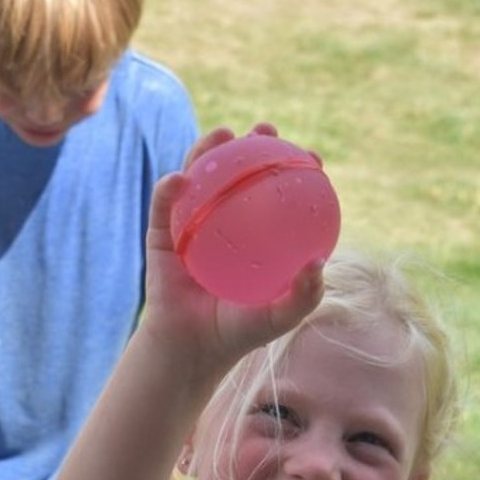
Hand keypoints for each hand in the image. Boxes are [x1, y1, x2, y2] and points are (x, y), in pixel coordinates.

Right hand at [140, 123, 325, 366]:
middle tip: (265, 130)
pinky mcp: (161, 235)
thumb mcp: (280, 316)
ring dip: (207, 149)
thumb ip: (304, 294)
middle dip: (252, 143)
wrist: (190, 349)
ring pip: (199, 177)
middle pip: (237, 171)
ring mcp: (191, 224)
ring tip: (222, 134)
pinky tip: (179, 178)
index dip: (293, 167)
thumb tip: (318, 261)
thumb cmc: (237, 332)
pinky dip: (169, 188)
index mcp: (254, 234)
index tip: (311, 155)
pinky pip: (165, 206)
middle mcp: (224, 222)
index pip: (276, 192)